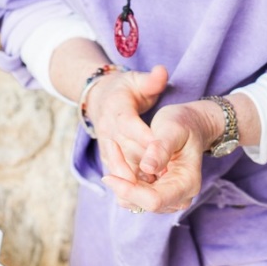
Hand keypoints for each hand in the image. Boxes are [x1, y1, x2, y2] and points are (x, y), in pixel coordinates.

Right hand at [86, 63, 168, 184]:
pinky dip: (131, 184)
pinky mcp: (108, 157)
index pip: (130, 126)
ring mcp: (106, 145)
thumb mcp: (137, 80)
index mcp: (116, 110)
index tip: (162, 150)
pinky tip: (147, 194)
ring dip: (137, 179)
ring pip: (120, 166)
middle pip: (125, 150)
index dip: (146, 139)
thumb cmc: (124, 89)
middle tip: (167, 175)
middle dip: (145, 164)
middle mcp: (107, 130)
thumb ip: (151, 80)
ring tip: (158, 188)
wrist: (99, 99)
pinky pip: (118, 174)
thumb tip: (162, 72)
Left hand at [89, 72, 213, 213]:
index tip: (108, 177)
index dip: (129, 191)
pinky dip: (122, 179)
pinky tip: (121, 157)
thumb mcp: (173, 129)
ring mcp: (167, 200)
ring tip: (116, 149)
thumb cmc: (183, 125)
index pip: (154, 200)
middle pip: (140, 202)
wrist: (190, 126)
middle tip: (113, 148)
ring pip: (131, 201)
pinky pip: (131, 196)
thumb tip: (147, 168)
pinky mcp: (156, 196)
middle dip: (121, 180)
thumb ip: (161, 148)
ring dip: (119, 178)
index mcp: (187, 184)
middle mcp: (179, 198)